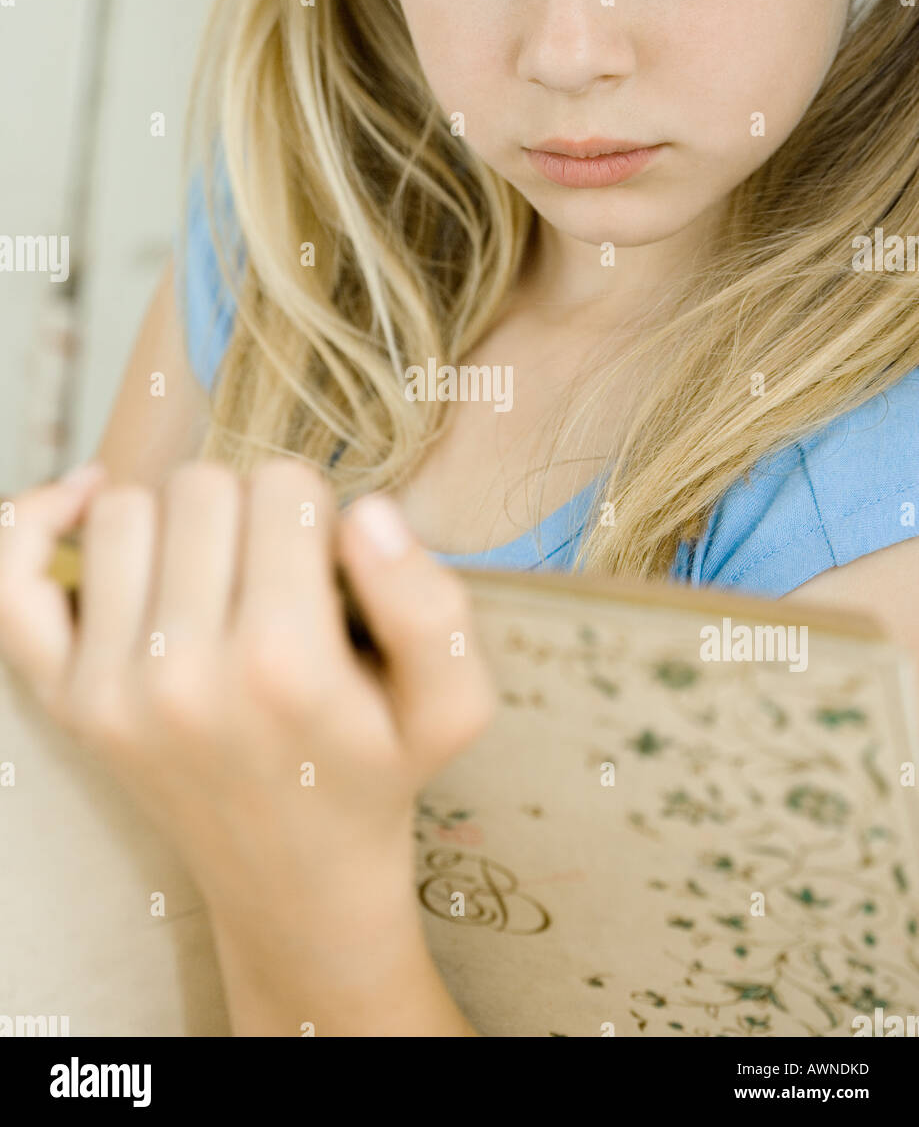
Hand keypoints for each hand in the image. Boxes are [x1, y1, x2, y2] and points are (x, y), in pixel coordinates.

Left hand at [0, 458, 496, 930]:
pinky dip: (43, 522)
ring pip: (123, 512)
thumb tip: (367, 514)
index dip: (319, 513)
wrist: (297, 880)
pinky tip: (90, 504)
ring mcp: (107, 690)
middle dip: (251, 513)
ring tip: (216, 577)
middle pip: (203, 489)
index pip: (286, 487)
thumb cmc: (376, 773)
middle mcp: (181, 674)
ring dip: (176, 524)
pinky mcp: (63, 700)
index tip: (328, 569)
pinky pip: (15, 578)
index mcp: (283, 665)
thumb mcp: (455, 706)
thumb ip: (432, 604)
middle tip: (275, 578)